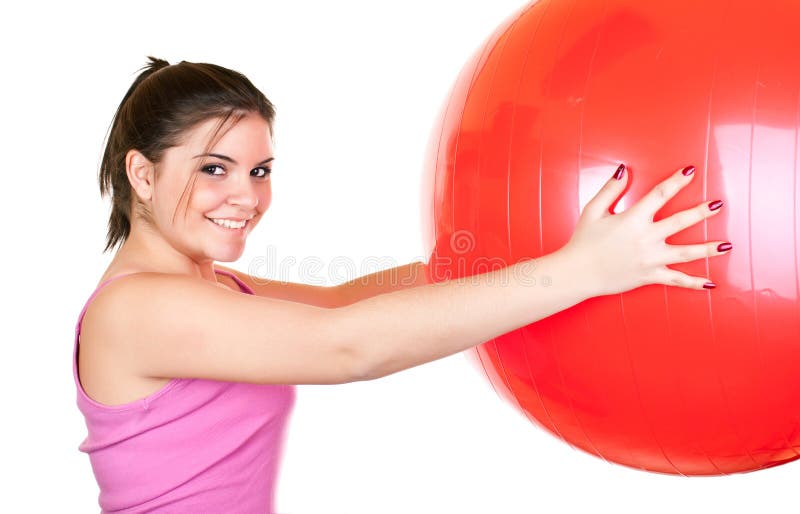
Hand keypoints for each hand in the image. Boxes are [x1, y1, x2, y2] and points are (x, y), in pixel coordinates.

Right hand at [559, 164, 730, 297]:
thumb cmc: (583, 241)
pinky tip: (709, 284)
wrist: (577, 273)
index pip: (659, 195)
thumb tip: (623, 170)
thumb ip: (610, 190)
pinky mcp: (649, 276)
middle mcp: (646, 238)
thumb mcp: (593, 211)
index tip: (690, 171)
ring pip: (685, 253)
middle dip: (701, 212)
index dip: (676, 181)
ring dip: (708, 249)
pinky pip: (675, 280)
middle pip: (680, 222)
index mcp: (633, 219)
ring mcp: (650, 259)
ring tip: (727, 245)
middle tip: (718, 205)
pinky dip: (693, 283)